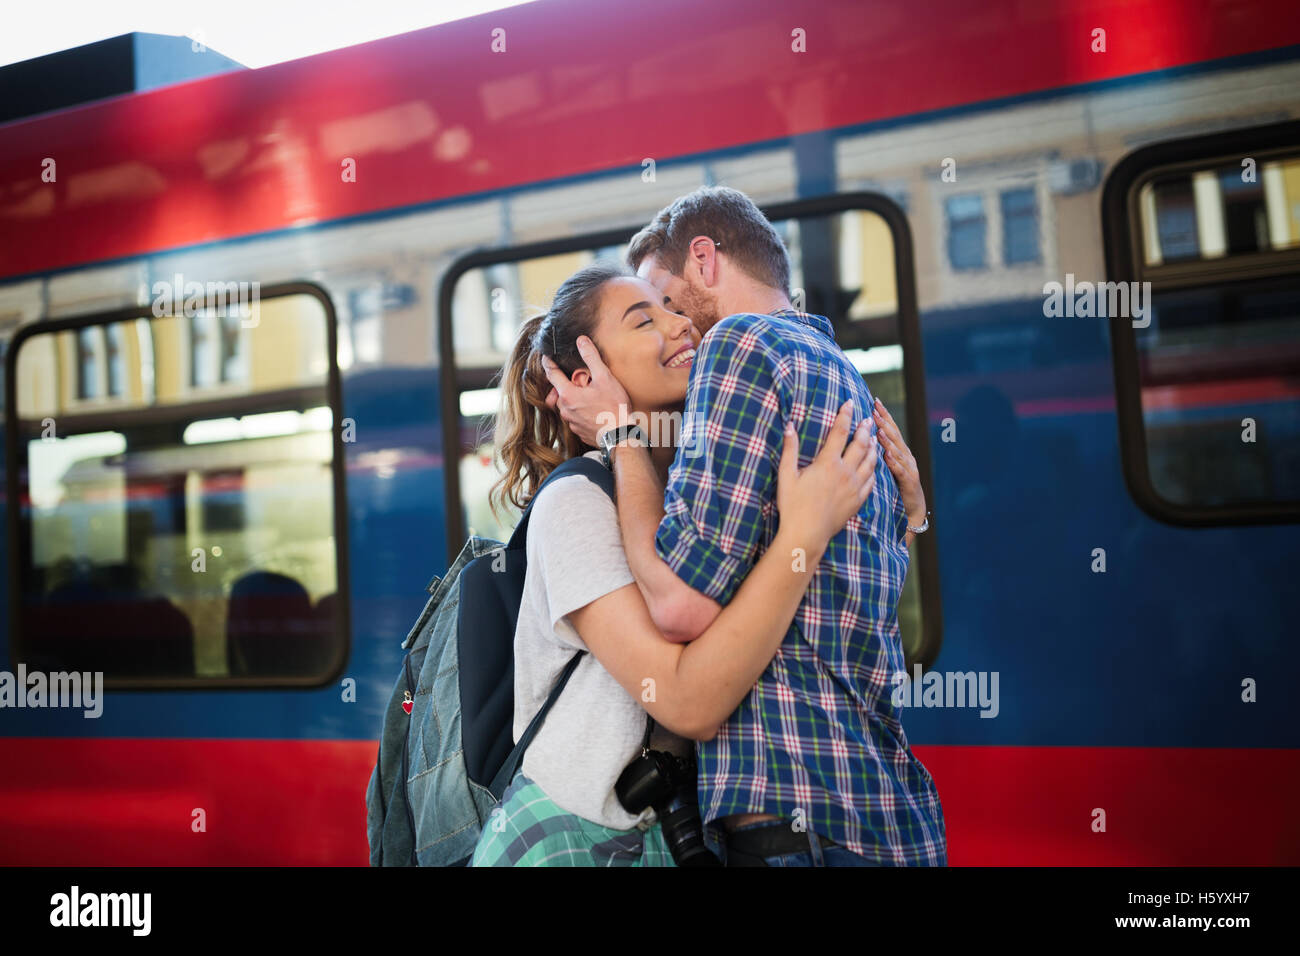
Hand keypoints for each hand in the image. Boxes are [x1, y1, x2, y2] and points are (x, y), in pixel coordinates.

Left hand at [541, 335, 630, 446]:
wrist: (621, 436)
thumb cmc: (614, 407)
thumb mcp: (604, 377)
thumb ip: (591, 357)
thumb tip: (581, 341)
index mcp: (568, 395)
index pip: (551, 374)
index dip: (548, 362)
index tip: (546, 356)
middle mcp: (565, 410)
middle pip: (558, 391)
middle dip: (565, 383)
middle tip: (579, 380)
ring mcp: (571, 423)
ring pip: (566, 406)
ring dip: (573, 398)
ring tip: (589, 395)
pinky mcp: (579, 432)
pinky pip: (574, 418)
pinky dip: (580, 411)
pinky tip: (593, 409)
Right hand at [776, 400, 876, 550]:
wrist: (807, 534)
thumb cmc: (793, 506)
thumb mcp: (786, 476)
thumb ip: (790, 449)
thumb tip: (789, 426)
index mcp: (827, 463)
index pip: (839, 432)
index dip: (845, 415)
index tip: (850, 402)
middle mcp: (845, 473)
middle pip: (860, 444)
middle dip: (865, 429)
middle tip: (868, 419)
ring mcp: (854, 487)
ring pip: (870, 461)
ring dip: (873, 447)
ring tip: (874, 439)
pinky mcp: (857, 500)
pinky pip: (872, 481)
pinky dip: (874, 469)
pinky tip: (873, 466)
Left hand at [873, 397, 925, 526]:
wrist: (911, 510)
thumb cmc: (894, 487)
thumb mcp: (884, 467)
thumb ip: (875, 453)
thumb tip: (859, 438)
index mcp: (898, 451)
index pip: (890, 429)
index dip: (884, 415)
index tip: (874, 401)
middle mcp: (905, 456)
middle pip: (894, 436)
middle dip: (885, 422)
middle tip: (875, 410)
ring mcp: (909, 468)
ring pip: (898, 451)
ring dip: (889, 440)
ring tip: (879, 429)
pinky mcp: (909, 482)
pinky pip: (900, 471)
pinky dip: (894, 462)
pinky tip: (887, 455)